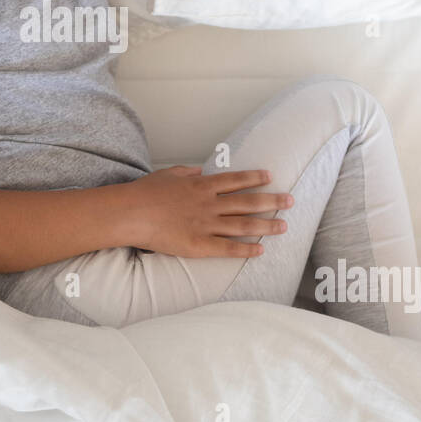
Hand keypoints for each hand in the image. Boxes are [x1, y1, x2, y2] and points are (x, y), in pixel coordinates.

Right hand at [121, 165, 292, 258]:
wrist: (130, 212)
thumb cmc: (144, 192)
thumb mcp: (167, 174)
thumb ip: (186, 172)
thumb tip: (200, 171)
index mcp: (202, 185)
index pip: (235, 180)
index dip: (254, 178)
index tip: (270, 177)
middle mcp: (209, 204)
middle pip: (247, 202)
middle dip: (272, 201)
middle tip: (290, 200)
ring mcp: (206, 225)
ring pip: (243, 225)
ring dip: (266, 225)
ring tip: (283, 226)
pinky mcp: (199, 245)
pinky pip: (228, 248)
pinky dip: (246, 249)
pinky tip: (260, 250)